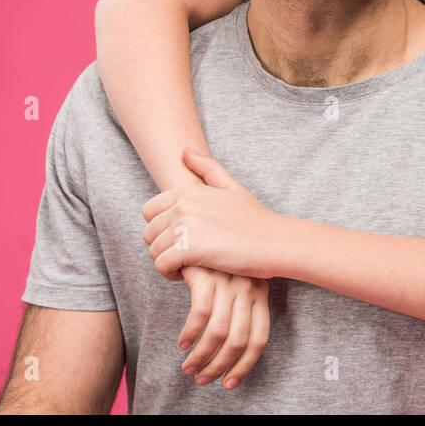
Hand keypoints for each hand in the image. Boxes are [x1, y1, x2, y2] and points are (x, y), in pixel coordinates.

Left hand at [142, 147, 281, 279]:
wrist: (275, 241)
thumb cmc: (256, 218)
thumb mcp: (232, 187)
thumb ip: (207, 168)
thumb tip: (185, 150)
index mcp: (189, 191)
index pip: (149, 210)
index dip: (160, 228)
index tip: (179, 238)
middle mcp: (183, 205)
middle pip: (149, 232)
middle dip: (162, 246)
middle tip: (184, 255)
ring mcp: (185, 226)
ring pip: (154, 250)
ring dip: (167, 262)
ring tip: (187, 266)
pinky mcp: (189, 249)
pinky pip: (162, 265)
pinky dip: (171, 274)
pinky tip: (188, 275)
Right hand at [178, 265, 270, 389]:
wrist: (205, 227)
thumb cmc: (220, 262)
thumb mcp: (238, 283)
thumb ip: (239, 312)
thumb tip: (229, 354)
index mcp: (261, 294)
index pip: (259, 339)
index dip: (245, 365)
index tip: (230, 383)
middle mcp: (248, 289)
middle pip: (238, 340)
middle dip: (220, 366)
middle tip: (203, 380)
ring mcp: (228, 282)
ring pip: (218, 333)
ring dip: (201, 357)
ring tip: (189, 369)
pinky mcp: (207, 276)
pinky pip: (200, 315)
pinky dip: (190, 334)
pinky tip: (182, 344)